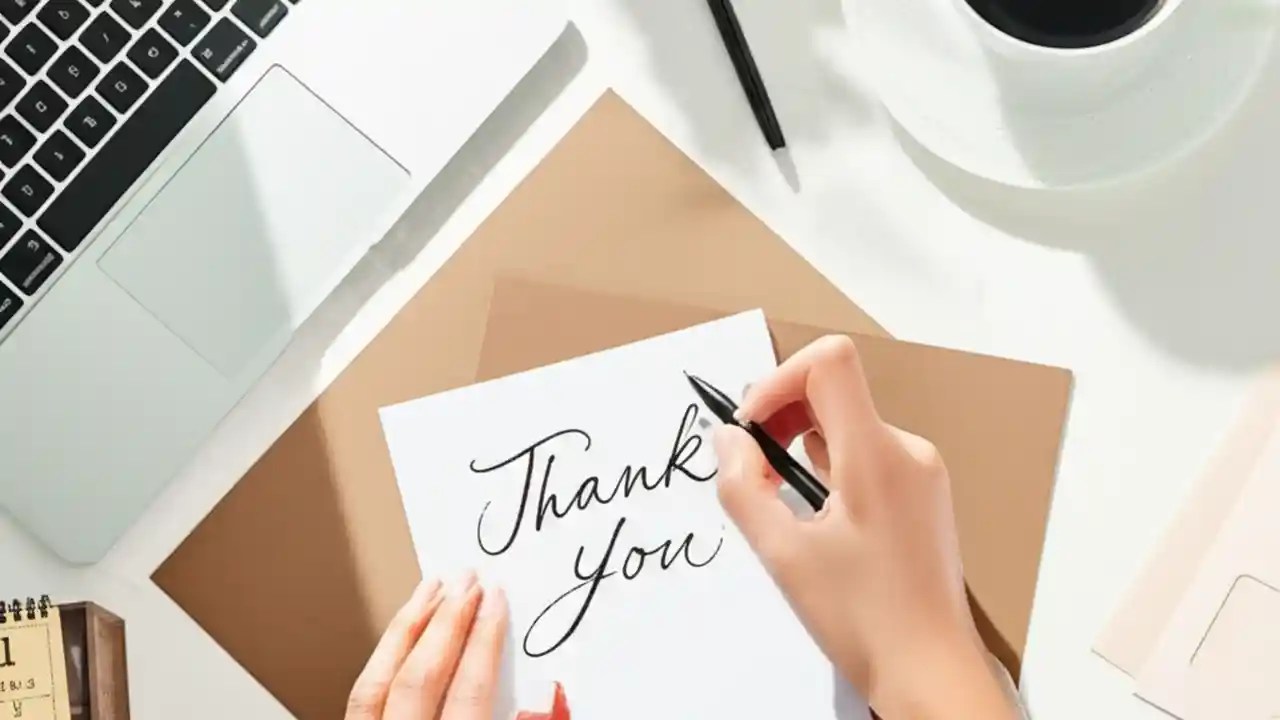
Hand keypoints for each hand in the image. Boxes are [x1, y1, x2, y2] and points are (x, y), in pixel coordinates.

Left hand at [346, 572, 506, 719]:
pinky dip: (383, 657)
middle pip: (418, 678)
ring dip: (407, 628)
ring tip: (431, 588)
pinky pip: (362, 695)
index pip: (468, 693)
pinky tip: (399, 632)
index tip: (495, 600)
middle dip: (446, 622)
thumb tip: (538, 702)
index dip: (484, 642)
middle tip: (467, 583)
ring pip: (375, 682)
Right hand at [713, 336, 1017, 719]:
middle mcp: (907, 451)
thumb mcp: (784, 554)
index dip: (778, 381)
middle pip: (834, 391)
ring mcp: (920, 471)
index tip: (752, 427)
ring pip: (848, 425)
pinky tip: (816, 518)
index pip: (830, 362)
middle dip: (782, 418)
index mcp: (876, 456)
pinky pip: (868, 453)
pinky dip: (830, 468)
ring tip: (784, 504)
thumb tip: (728, 441)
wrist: (929, 668)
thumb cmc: (866, 620)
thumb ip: (744, 487)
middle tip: (754, 471)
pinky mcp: (922, 493)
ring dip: (803, 448)